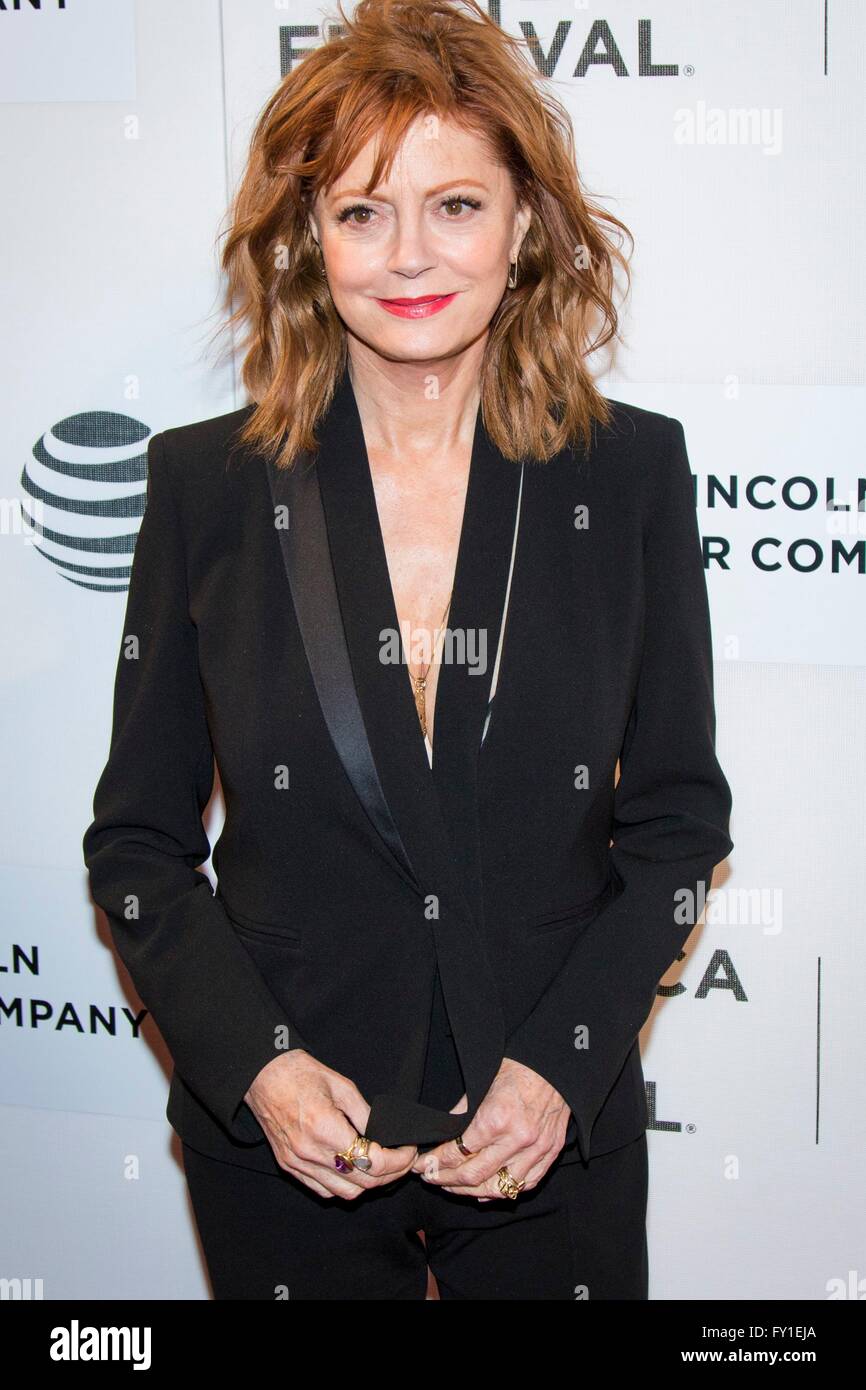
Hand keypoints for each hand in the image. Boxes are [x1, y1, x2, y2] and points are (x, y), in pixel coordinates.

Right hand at [245, 1050, 416, 1198]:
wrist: (263, 1076)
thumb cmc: (301, 1074)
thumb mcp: (342, 1086)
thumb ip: (366, 1115)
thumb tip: (387, 1135)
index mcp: (325, 1128)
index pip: (373, 1161)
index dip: (398, 1160)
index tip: (408, 1150)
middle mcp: (311, 1152)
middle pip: (363, 1183)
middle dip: (391, 1174)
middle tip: (403, 1160)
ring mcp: (298, 1163)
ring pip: (345, 1193)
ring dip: (369, 1184)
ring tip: (382, 1167)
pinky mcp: (289, 1166)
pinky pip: (323, 1190)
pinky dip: (344, 1186)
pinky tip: (354, 1170)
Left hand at [410, 1057, 569, 1199]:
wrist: (554, 1063)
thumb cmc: (518, 1068)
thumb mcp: (482, 1082)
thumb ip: (462, 1111)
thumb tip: (440, 1133)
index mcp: (496, 1119)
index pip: (457, 1153)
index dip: (435, 1162)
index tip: (422, 1166)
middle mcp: (517, 1139)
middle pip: (474, 1175)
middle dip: (446, 1180)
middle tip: (431, 1179)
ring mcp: (536, 1149)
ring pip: (498, 1188)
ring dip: (470, 1192)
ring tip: (453, 1187)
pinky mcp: (551, 1152)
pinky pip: (526, 1184)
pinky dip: (504, 1191)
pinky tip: (486, 1191)